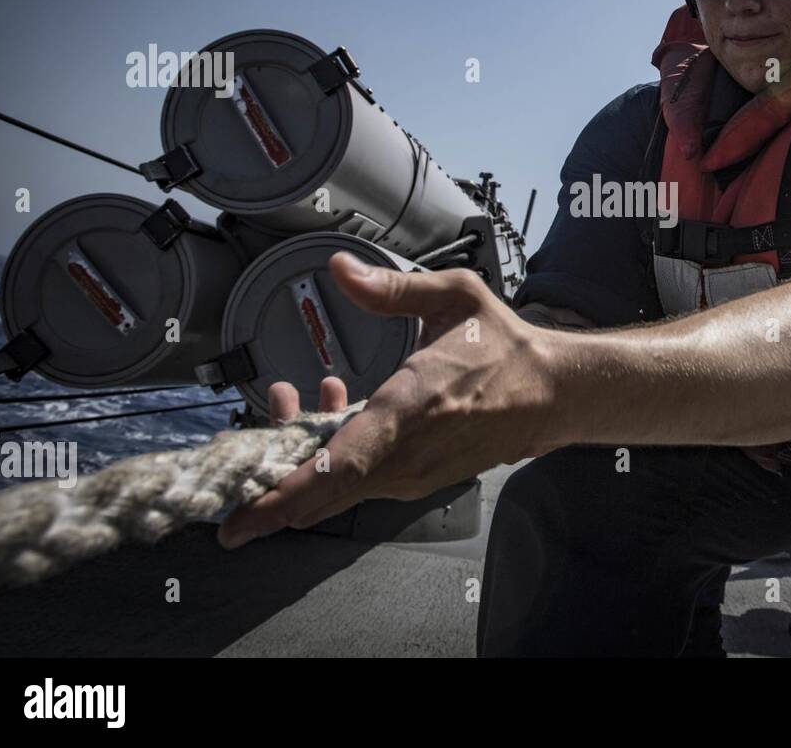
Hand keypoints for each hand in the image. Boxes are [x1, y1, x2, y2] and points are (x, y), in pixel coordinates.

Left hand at [216, 252, 560, 549]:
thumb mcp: (455, 297)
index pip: (339, 466)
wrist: (553, 394)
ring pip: (337, 484)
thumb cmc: (506, 348)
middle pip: (323, 488)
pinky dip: (332, 456)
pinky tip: (334, 404)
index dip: (284, 497)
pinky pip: (360, 479)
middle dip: (272, 472)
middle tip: (236, 454)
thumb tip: (341, 269)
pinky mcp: (418, 480)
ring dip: (303, 454)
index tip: (239, 520)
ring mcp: (414, 474)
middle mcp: (409, 454)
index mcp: (413, 408)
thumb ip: (392, 288)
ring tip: (293, 400)